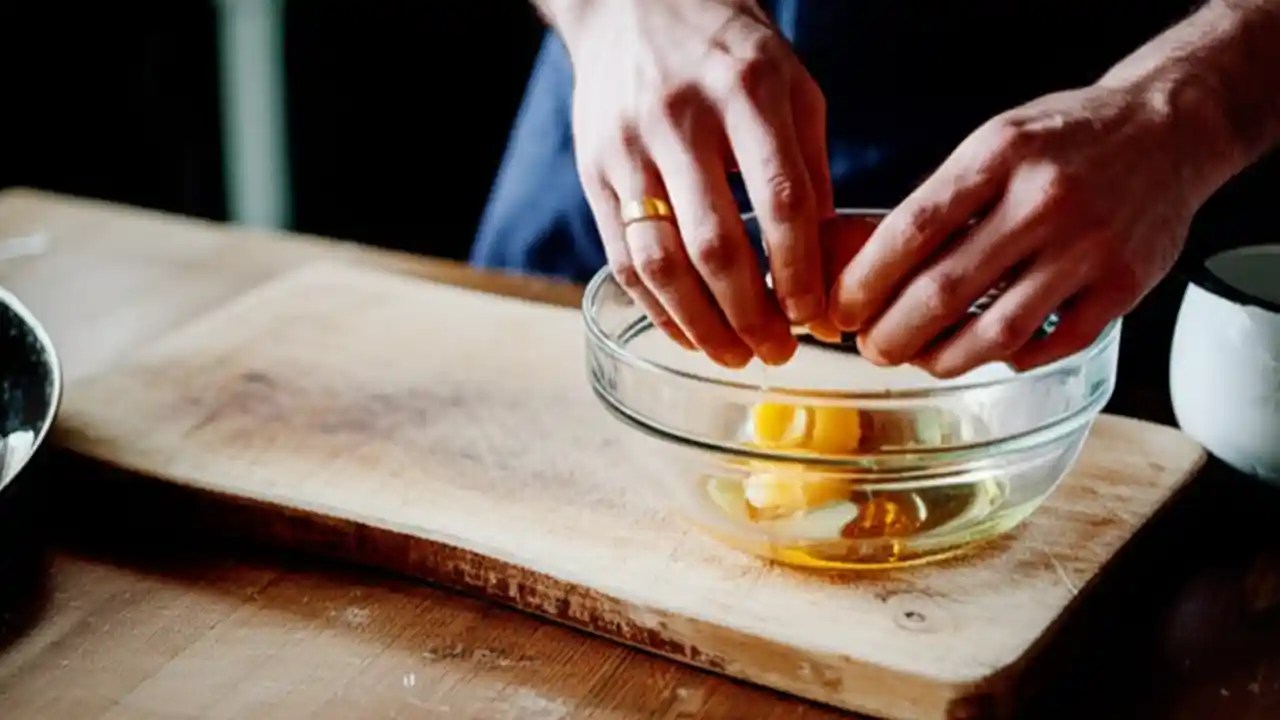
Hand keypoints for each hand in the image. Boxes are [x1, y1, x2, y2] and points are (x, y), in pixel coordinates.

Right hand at [559, 0, 832, 366]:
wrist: (635, 5)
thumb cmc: (729, 53)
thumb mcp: (791, 87)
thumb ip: (810, 168)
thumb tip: (826, 266)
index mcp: (746, 90)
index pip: (781, 201)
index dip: (801, 271)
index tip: (817, 315)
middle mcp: (681, 119)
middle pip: (716, 244)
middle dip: (752, 314)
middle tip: (780, 351)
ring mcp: (628, 148)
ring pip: (661, 262)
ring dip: (701, 326)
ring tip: (735, 355)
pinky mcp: (593, 173)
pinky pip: (624, 259)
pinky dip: (658, 308)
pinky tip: (688, 333)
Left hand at [828, 81, 1215, 376]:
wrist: (1168, 127)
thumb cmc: (1066, 138)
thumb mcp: (995, 141)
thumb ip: (945, 198)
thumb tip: (873, 266)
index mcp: (999, 155)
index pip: (912, 230)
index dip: (866, 281)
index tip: (841, 310)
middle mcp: (1043, 199)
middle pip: (946, 289)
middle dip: (894, 333)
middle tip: (871, 348)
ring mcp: (1088, 246)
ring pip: (997, 330)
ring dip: (944, 357)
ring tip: (919, 359)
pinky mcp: (1124, 284)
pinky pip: (1052, 342)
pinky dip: (1011, 357)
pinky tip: (987, 353)